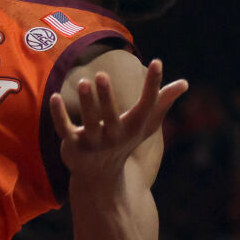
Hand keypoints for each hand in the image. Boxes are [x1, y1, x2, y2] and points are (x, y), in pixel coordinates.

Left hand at [49, 60, 186, 187]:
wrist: (100, 177)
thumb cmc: (125, 141)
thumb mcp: (145, 124)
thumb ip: (162, 102)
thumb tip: (185, 83)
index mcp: (134, 127)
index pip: (147, 104)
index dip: (153, 83)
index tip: (157, 62)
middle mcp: (115, 136)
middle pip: (112, 115)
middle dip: (107, 96)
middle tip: (101, 74)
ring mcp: (94, 143)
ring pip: (88, 122)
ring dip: (86, 102)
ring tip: (83, 81)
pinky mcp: (73, 146)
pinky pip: (64, 128)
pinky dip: (58, 114)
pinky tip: (54, 96)